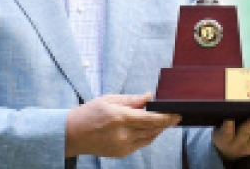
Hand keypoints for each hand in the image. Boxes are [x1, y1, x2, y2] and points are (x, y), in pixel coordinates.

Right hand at [65, 93, 180, 157]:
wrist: (71, 134)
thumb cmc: (89, 113)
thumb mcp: (110, 100)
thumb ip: (132, 99)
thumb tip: (150, 97)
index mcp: (120, 118)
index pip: (151, 119)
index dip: (167, 117)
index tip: (178, 113)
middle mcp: (122, 134)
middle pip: (153, 129)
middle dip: (167, 123)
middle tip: (176, 116)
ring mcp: (122, 146)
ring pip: (149, 138)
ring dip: (159, 130)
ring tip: (164, 121)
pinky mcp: (120, 153)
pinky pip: (141, 144)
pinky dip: (148, 136)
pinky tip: (150, 129)